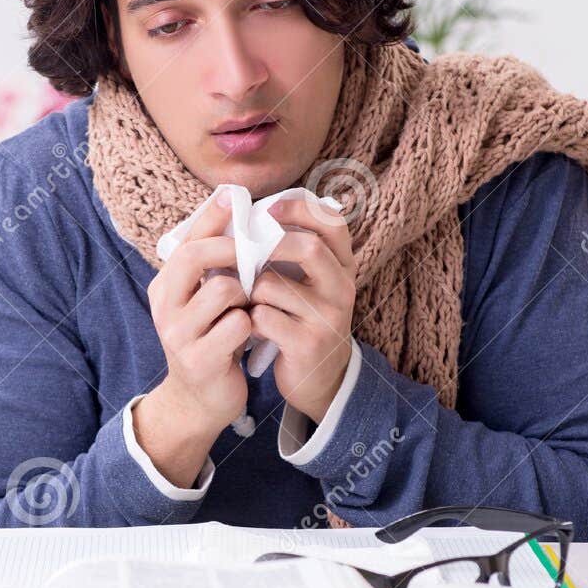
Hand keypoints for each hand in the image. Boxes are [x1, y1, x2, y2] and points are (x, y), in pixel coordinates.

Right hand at [134, 194, 253, 485]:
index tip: (235, 196)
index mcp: (164, 287)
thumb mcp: (202, 301)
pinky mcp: (199, 360)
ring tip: (252, 305)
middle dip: (232, 248)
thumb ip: (212, 266)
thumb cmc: (210, 340)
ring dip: (247, 293)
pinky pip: (238, 324)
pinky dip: (252, 324)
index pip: (186, 240)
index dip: (211, 217)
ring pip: (223, 289)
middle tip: (258, 250)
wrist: (199, 401)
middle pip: (194, 257)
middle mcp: (163, 307)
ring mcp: (178, 334)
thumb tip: (232, 211)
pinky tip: (252, 334)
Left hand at [249, 193, 356, 424]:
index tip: (269, 208)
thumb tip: (256, 212)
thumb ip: (296, 253)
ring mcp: (327, 318)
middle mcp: (342, 290)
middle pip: (308, 249)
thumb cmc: (304, 321)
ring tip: (245, 300)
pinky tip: (249, 326)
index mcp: (344, 268)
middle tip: (243, 250)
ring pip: (273, 285)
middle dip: (267, 246)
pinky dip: (247, 318)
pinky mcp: (307, 344)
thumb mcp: (312, 285)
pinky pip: (263, 317)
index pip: (332, 223)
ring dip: (249, 290)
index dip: (300, 209)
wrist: (321, 380)